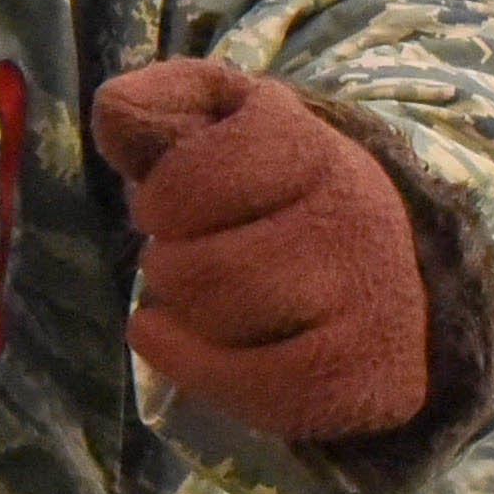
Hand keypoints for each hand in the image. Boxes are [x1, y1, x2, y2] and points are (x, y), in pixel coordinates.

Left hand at [89, 60, 431, 448]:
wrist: (376, 272)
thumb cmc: (272, 196)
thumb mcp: (224, 130)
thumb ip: (165, 108)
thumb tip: (117, 106)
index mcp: (314, 148)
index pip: (210, 169)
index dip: (165, 195)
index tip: (164, 206)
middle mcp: (354, 221)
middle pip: (204, 263)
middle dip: (167, 264)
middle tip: (178, 258)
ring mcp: (367, 303)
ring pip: (225, 320)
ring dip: (180, 313)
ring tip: (189, 297)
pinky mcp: (367, 376)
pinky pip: (256, 386)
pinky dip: (193, 368)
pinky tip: (172, 343)